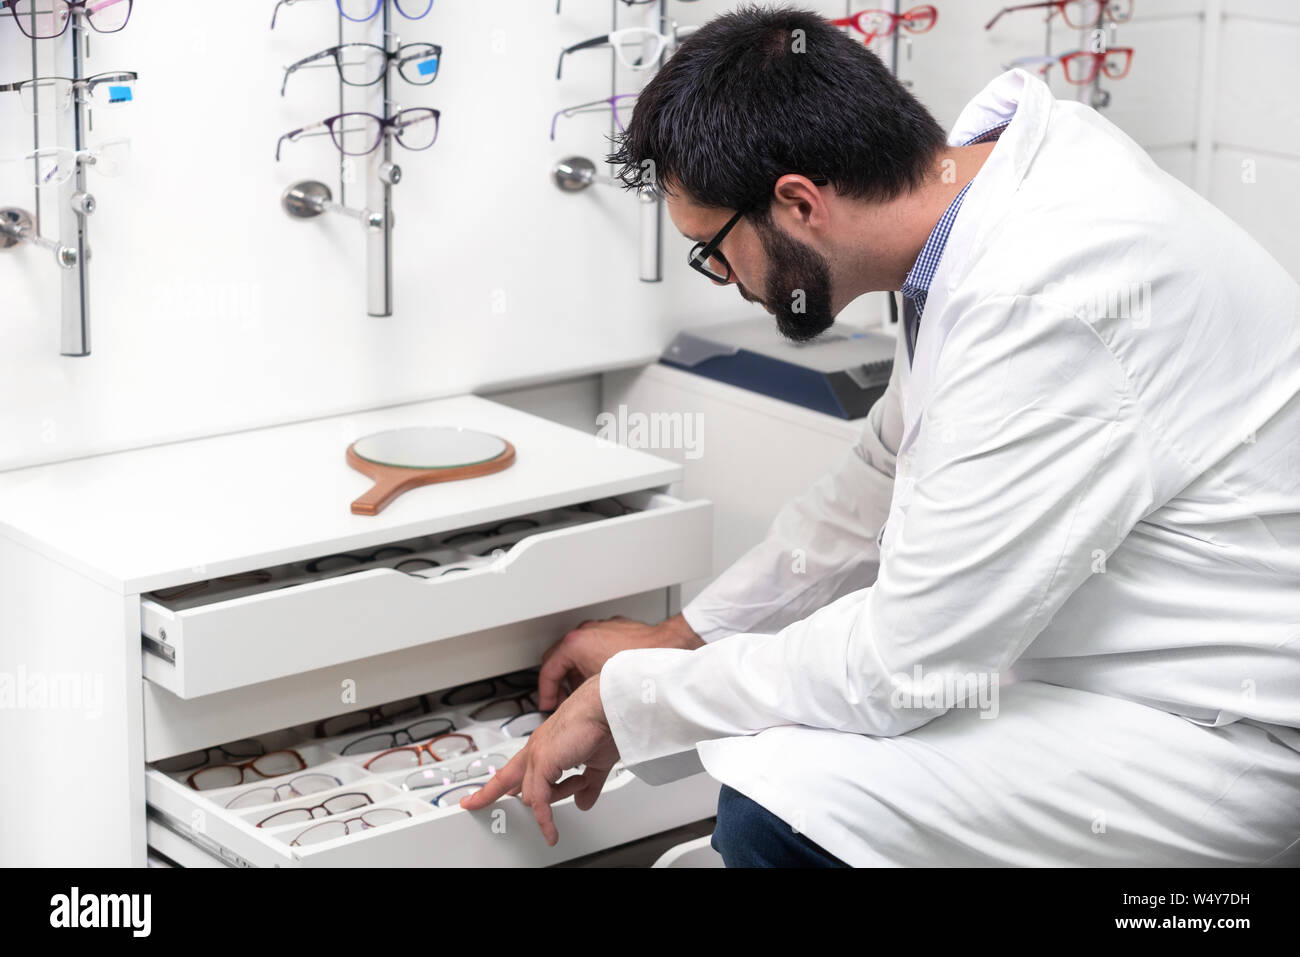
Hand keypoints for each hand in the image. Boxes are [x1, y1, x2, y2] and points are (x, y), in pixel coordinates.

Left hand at [459, 675, 618, 845]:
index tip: (500, 791)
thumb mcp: (595, 762)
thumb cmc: (602, 723)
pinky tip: (549, 830)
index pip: (520, 768)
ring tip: (579, 787)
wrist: (606, 707)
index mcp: (546, 745)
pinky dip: (545, 817)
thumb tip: (583, 801)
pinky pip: (539, 799)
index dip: (507, 781)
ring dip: (556, 801)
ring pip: (531, 794)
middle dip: (487, 793)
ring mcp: (537, 755)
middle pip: (505, 777)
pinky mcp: (542, 763)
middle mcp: (537, 748)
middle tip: (472, 803)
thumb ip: (588, 784)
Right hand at [537, 612, 701, 710]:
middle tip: (561, 700)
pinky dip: (591, 661)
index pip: (547, 670)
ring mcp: (598, 629)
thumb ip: (582, 697)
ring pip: (575, 654)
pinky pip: (593, 646)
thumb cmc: (638, 662)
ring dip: (575, 673)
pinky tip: (602, 676)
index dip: (545, 692)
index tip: (547, 704)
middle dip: (559, 683)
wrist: (667, 644)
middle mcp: (584, 633)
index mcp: (575, 645)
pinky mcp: (612, 629)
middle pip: (557, 660)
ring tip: (583, 691)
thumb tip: (575, 715)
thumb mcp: (600, 689)